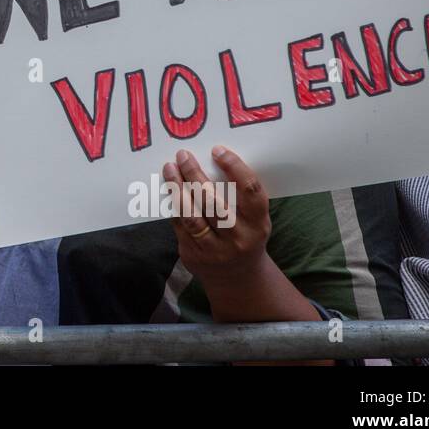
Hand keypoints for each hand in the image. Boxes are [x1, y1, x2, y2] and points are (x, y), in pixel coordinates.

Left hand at [164, 146, 269, 287]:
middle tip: (183, 155)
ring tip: (169, 168)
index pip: (249, 191)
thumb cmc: (245, 235)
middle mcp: (238, 238)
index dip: (234, 167)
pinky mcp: (193, 256)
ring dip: (177, 188)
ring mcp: (214, 250)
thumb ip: (239, 196)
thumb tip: (211, 158)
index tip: (217, 150)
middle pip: (213, 201)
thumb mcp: (254, 219)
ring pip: (191, 215)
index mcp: (258, 224)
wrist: (237, 278)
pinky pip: (179, 225)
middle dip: (194, 174)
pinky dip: (174, 205)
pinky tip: (170, 190)